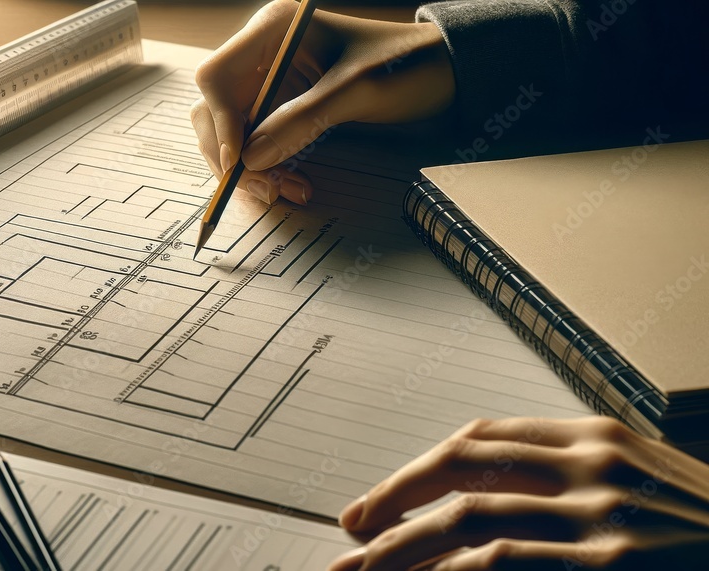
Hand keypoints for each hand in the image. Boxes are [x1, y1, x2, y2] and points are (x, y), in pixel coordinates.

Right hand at [190, 0, 454, 205]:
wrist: (447, 74)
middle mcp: (262, 53)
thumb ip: (301, 121)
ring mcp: (270, 82)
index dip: (221, 122)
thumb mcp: (356, 92)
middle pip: (215, 109)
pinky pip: (256, 143)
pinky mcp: (282, 108)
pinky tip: (292, 184)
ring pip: (231, 132)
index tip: (240, 163)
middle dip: (232, 154)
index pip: (217, 78)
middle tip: (266, 191)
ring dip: (250, 168)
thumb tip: (248, 159)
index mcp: (273, 29)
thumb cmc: (408, 66)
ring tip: (286, 192)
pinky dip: (267, 168)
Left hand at [330, 417, 708, 569]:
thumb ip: (573, 481)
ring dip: (403, 550)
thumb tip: (485, 509)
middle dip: (392, 501)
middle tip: (350, 536)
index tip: (376, 502)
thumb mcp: (645, 484)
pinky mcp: (613, 565)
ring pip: (467, 519)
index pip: (481, 436)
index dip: (416, 467)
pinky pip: (503, 564)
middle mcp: (594, 464)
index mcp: (597, 436)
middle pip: (460, 467)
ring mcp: (604, 516)